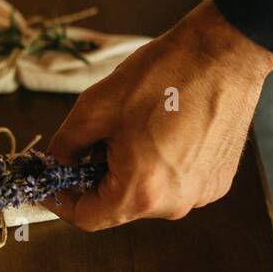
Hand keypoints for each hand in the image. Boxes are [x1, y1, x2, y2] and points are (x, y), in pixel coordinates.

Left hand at [43, 0, 272, 230]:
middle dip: (95, 177)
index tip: (47, 182)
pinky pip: (173, 182)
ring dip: (127, 169)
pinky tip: (159, 130)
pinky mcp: (217, 180)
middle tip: (89, 141)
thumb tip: (57, 162)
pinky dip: (156, 164)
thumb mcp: (94, 107)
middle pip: (117, 205)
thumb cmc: (164, 76)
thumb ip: (66, 145)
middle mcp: (174, 204)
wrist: (225, 53)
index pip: (86, 217)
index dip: (59, 200)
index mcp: (141, 192)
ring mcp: (200, 194)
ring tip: (129, 127)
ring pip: (145, 192)